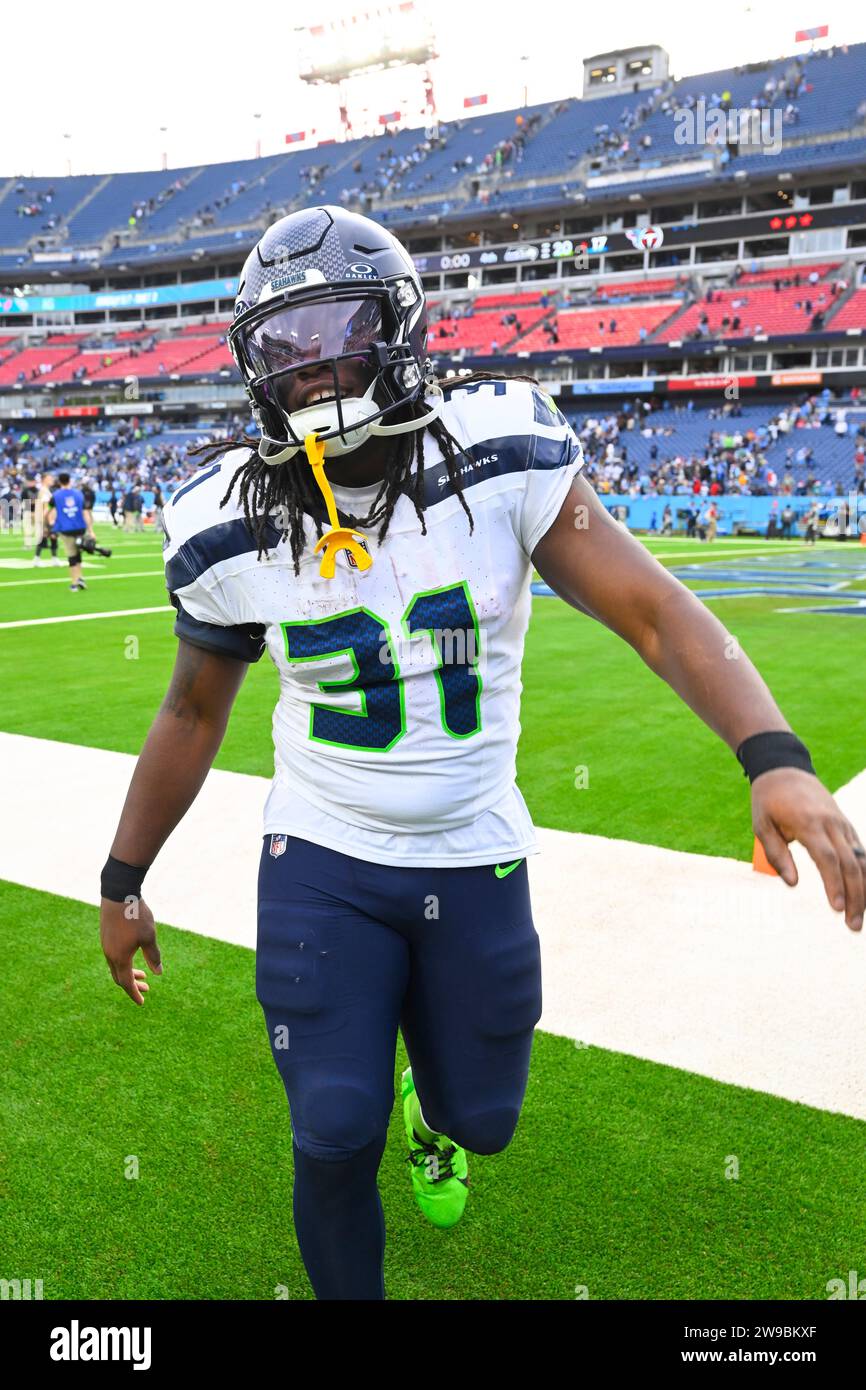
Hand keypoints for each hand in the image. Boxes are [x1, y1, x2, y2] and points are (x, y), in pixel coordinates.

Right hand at [100, 896, 162, 1004]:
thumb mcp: (149, 937)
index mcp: (120, 958)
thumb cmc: (136, 916)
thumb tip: (158, 973)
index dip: (134, 993)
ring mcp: (106, 945)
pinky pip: (113, 956)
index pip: (126, 983)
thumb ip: (153, 956)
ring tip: (143, 974)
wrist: (118, 893)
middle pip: (119, 977)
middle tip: (147, 988)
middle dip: (132, 985)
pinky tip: (133, 956)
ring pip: (115, 966)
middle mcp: (109, 954)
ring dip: (128, 973)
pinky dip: (123, 963)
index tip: (142, 1002)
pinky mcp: (106, 935)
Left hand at [751, 769, 865, 931]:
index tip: (837, 908)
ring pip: (862, 860)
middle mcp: (832, 824)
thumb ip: (776, 855)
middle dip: (855, 897)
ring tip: (859, 918)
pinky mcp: (846, 826)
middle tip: (852, 926)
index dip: (834, 884)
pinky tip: (864, 896)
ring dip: (864, 890)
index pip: (827, 858)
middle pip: (851, 864)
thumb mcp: (762, 826)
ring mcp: (842, 824)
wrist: (785, 769)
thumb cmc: (768, 800)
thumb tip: (792, 884)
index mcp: (809, 824)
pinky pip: (861, 852)